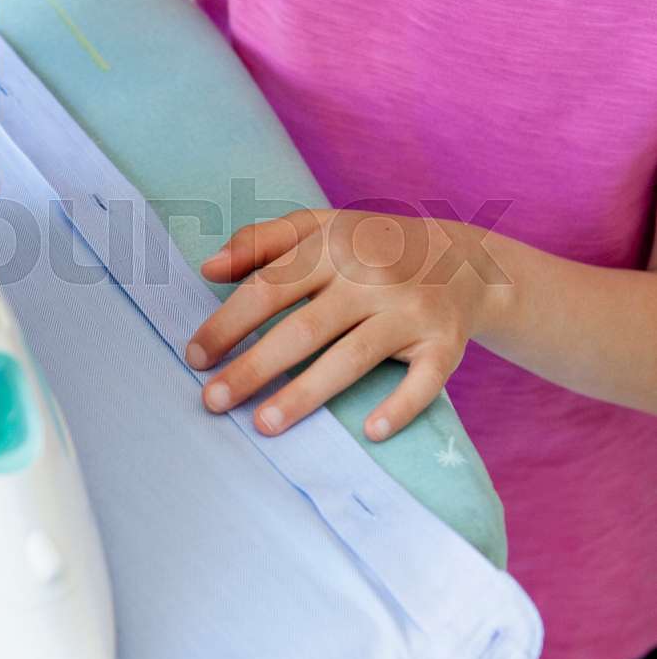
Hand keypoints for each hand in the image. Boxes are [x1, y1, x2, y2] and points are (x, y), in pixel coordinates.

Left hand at [185, 208, 497, 442]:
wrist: (463, 258)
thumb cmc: (370, 247)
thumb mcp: (319, 227)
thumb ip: (261, 242)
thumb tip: (207, 269)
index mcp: (333, 246)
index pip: (270, 288)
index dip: (228, 323)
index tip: (195, 357)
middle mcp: (371, 277)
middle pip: (303, 329)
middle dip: (253, 367)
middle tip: (212, 402)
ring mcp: (410, 311)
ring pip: (351, 358)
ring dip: (305, 395)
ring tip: (264, 425)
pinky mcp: (445, 343)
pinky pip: (424, 381)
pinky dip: (400, 406)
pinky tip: (370, 431)